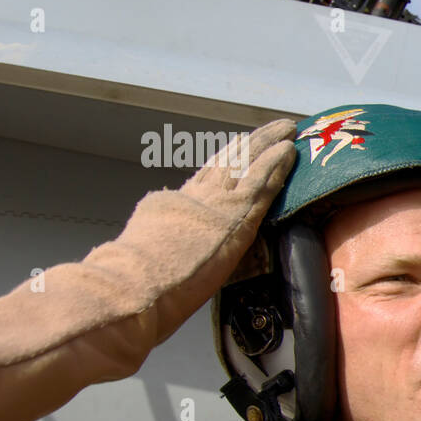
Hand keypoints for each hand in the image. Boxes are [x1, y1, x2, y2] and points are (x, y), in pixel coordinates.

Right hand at [0, 119, 295, 420]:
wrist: (130, 290)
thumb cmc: (130, 293)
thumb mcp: (144, 265)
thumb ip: (159, 255)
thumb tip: (161, 265)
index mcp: (167, 209)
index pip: (202, 184)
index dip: (225, 167)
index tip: (242, 153)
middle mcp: (190, 199)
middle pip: (226, 163)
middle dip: (250, 144)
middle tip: (273, 128)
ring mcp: (213, 205)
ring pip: (246, 165)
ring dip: (269, 145)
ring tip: (289, 129)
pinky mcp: (234, 215)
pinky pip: (261, 183)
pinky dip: (276, 165)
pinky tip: (291, 151)